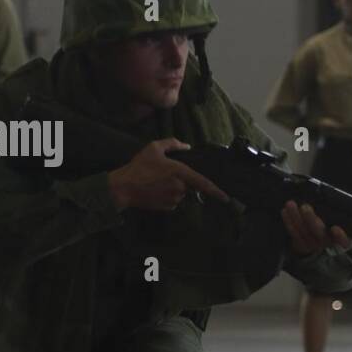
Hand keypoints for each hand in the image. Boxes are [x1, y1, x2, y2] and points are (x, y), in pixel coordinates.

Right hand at [106, 138, 228, 210]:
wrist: (123, 187)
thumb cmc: (139, 166)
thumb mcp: (153, 148)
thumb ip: (172, 144)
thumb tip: (187, 146)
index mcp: (180, 172)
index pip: (203, 183)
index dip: (216, 191)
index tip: (227, 197)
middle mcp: (180, 188)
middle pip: (189, 185)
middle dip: (182, 180)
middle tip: (163, 175)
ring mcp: (174, 199)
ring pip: (181, 193)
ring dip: (174, 188)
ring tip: (156, 182)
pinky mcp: (168, 208)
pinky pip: (174, 201)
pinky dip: (168, 196)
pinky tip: (155, 190)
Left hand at [281, 201, 349, 256]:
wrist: (319, 237)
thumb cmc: (331, 222)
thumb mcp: (338, 217)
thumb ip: (337, 210)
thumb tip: (328, 192)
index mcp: (340, 235)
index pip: (344, 240)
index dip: (340, 236)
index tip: (335, 229)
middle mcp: (327, 241)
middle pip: (319, 233)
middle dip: (311, 219)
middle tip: (305, 207)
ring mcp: (314, 244)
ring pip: (304, 232)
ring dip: (295, 217)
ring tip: (290, 204)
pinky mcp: (302, 245)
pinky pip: (294, 234)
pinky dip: (289, 222)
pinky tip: (285, 211)